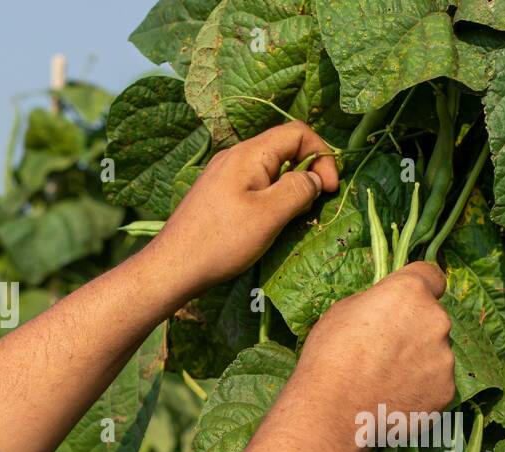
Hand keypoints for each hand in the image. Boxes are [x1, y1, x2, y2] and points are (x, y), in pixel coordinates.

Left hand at [146, 121, 339, 298]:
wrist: (174, 265)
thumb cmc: (222, 240)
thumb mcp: (269, 215)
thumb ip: (298, 190)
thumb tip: (314, 178)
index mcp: (249, 154)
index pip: (298, 133)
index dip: (322, 155)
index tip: (330, 189)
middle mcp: (236, 156)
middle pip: (285, 149)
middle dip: (308, 172)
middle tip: (313, 207)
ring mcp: (225, 173)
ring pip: (271, 169)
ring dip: (291, 188)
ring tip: (293, 218)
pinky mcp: (219, 192)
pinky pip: (256, 184)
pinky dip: (273, 197)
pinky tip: (270, 222)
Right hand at [292, 262, 455, 430]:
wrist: (334, 411)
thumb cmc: (330, 356)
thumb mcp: (344, 310)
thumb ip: (377, 303)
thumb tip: (387, 310)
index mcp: (411, 292)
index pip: (432, 276)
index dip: (419, 288)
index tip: (407, 302)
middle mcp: (437, 320)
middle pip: (432, 318)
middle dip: (415, 329)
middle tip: (386, 351)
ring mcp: (445, 358)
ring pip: (436, 353)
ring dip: (419, 361)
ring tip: (387, 380)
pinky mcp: (447, 390)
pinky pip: (436, 383)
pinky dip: (421, 389)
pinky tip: (395, 398)